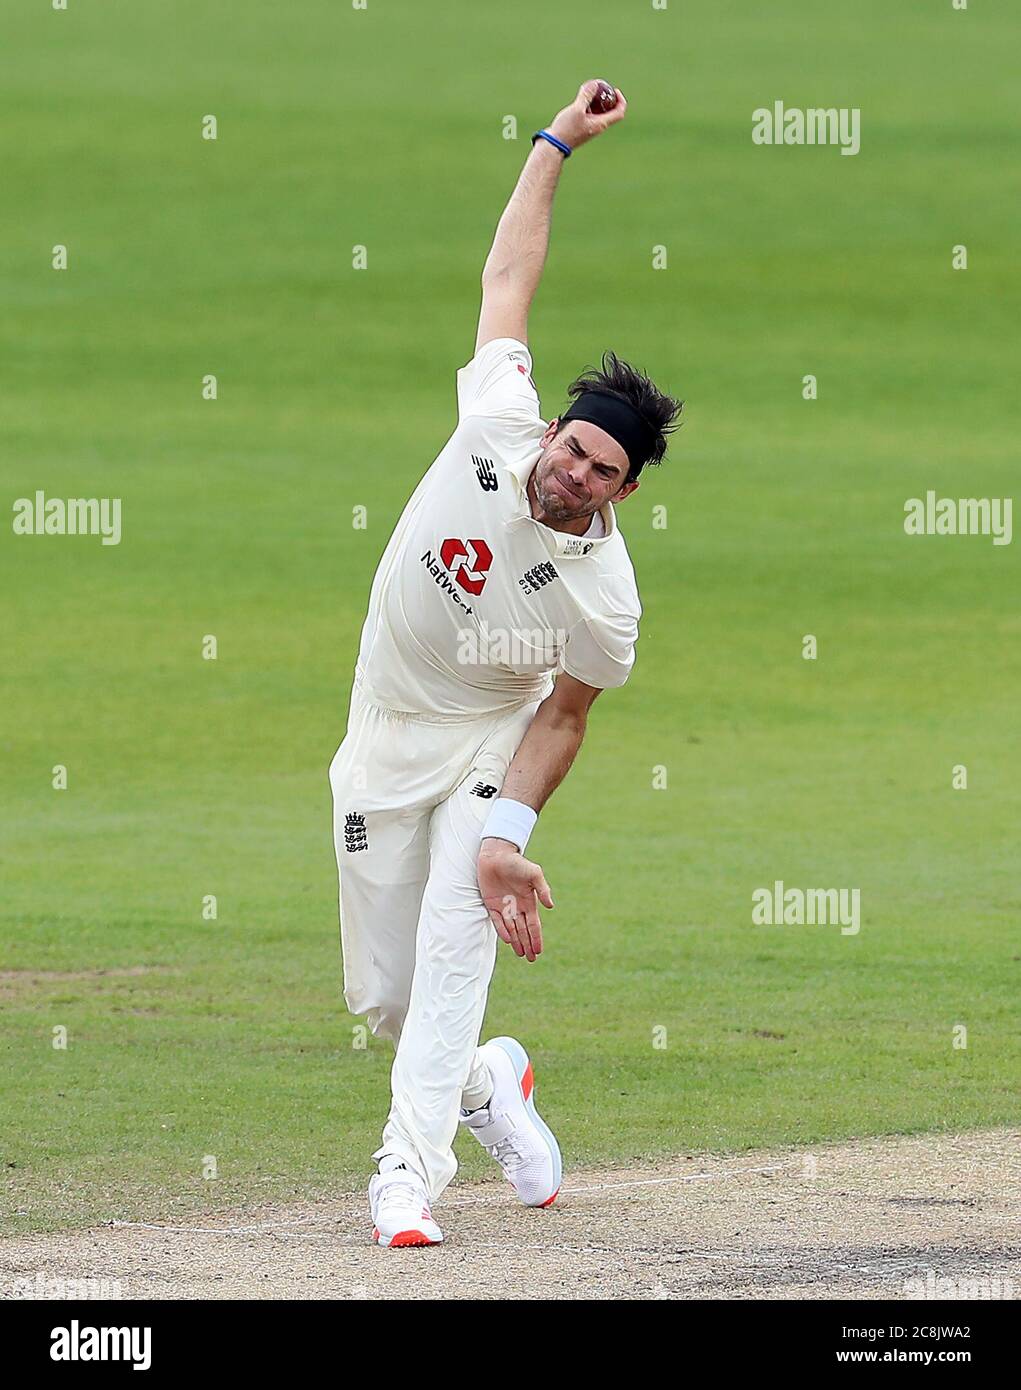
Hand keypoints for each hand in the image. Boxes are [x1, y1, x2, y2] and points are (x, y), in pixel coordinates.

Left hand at [477, 839, 553, 962]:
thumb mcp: (534, 873)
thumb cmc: (516, 862)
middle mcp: (517, 907)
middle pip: (524, 931)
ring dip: (517, 942)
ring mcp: (504, 907)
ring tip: (522, 955)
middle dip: (528, 945)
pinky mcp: (491, 904)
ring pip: (512, 929)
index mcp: (529, 902)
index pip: (534, 925)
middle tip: (532, 960)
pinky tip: (508, 940)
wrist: (496, 854)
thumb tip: (550, 906)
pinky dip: (502, 931)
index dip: (536, 938)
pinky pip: (497, 921)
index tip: (539, 951)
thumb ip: (543, 889)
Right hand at [547, 80, 627, 152]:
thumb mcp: (577, 109)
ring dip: (596, 101)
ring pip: (598, 112)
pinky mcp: (581, 128)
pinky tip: (580, 99)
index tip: (614, 90)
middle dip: (607, 98)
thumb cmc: (566, 130)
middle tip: (600, 87)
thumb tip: (595, 84)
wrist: (554, 146)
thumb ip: (586, 95)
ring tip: (588, 91)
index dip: (620, 100)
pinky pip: (589, 115)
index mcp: (600, 124)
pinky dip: (588, 106)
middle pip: (610, 111)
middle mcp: (597, 127)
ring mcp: (589, 129)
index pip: (619, 112)